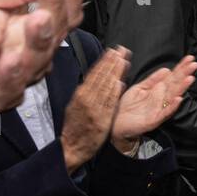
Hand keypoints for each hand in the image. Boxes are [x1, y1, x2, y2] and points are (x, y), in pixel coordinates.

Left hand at [0, 0, 83, 121]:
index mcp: (33, 28)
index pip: (63, 11)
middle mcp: (32, 54)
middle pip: (56, 34)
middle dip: (56, 8)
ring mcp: (16, 78)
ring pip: (37, 63)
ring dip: (40, 40)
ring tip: (40, 18)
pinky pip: (9, 91)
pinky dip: (11, 76)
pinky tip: (10, 59)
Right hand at [61, 47, 128, 172]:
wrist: (73, 146)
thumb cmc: (76, 125)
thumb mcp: (77, 105)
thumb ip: (87, 92)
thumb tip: (96, 77)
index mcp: (80, 94)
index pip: (94, 74)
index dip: (104, 62)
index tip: (112, 51)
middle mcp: (86, 99)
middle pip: (101, 77)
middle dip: (112, 62)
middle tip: (122, 50)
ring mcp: (93, 108)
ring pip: (106, 87)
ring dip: (115, 72)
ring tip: (124, 60)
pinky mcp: (101, 118)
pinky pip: (108, 103)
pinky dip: (114, 92)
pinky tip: (120, 82)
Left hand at [111, 55, 196, 151]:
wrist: (117, 124)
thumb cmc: (127, 107)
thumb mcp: (139, 88)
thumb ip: (153, 79)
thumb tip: (166, 69)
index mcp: (158, 91)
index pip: (172, 77)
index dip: (181, 68)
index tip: (189, 58)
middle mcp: (161, 99)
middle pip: (175, 84)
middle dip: (185, 74)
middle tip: (195, 64)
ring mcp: (159, 109)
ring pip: (173, 97)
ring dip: (182, 88)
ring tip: (190, 78)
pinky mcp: (154, 120)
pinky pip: (165, 112)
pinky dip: (172, 106)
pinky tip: (178, 98)